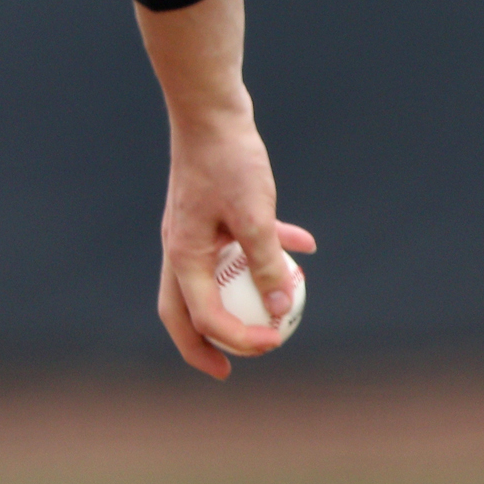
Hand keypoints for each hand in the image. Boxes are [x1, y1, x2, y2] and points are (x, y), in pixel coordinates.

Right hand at [134, 0, 313, 379]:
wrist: (210, 112)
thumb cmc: (228, 161)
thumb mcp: (255, 214)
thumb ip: (267, 263)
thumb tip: (283, 309)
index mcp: (183, 254)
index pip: (203, 314)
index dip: (237, 338)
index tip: (273, 344)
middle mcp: (179, 248)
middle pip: (183, 310)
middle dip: (203, 345)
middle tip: (227, 371)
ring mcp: (192, 230)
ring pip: (206, 282)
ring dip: (232, 305)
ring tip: (266, 321)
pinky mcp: (210, 212)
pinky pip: (233, 246)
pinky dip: (263, 255)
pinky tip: (304, 248)